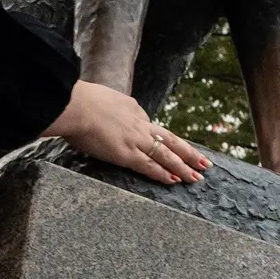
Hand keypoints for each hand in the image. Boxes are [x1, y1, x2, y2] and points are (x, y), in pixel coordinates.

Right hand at [43, 81, 208, 185]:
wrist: (75, 106)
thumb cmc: (77, 102)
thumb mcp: (97, 97)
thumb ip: (105, 106)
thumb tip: (102, 110)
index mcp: (132, 108)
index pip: (149, 123)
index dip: (158, 136)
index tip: (166, 143)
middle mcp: (139, 124)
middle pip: (170, 139)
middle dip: (188, 151)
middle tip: (204, 161)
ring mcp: (136, 140)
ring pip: (167, 155)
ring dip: (184, 166)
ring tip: (198, 175)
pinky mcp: (127, 155)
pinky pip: (150, 167)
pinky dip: (164, 174)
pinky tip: (175, 181)